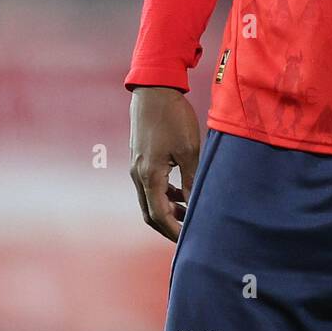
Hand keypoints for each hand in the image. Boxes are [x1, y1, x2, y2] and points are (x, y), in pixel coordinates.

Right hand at [129, 86, 200, 240]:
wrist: (153, 90)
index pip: (159, 215)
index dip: (173, 231)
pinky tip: (181, 192)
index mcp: (149, 175)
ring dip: (167, 210)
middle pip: (150, 212)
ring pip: (149, 199)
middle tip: (188, 233)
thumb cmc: (173, 117)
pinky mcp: (140, 159)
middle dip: (168, 226)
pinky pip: (149, 186)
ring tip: (188, 213)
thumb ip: (191, 180)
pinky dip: (164, 195)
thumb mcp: (189, 150)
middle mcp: (138, 174)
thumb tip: (195, 204)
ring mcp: (137, 167)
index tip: (188, 240)